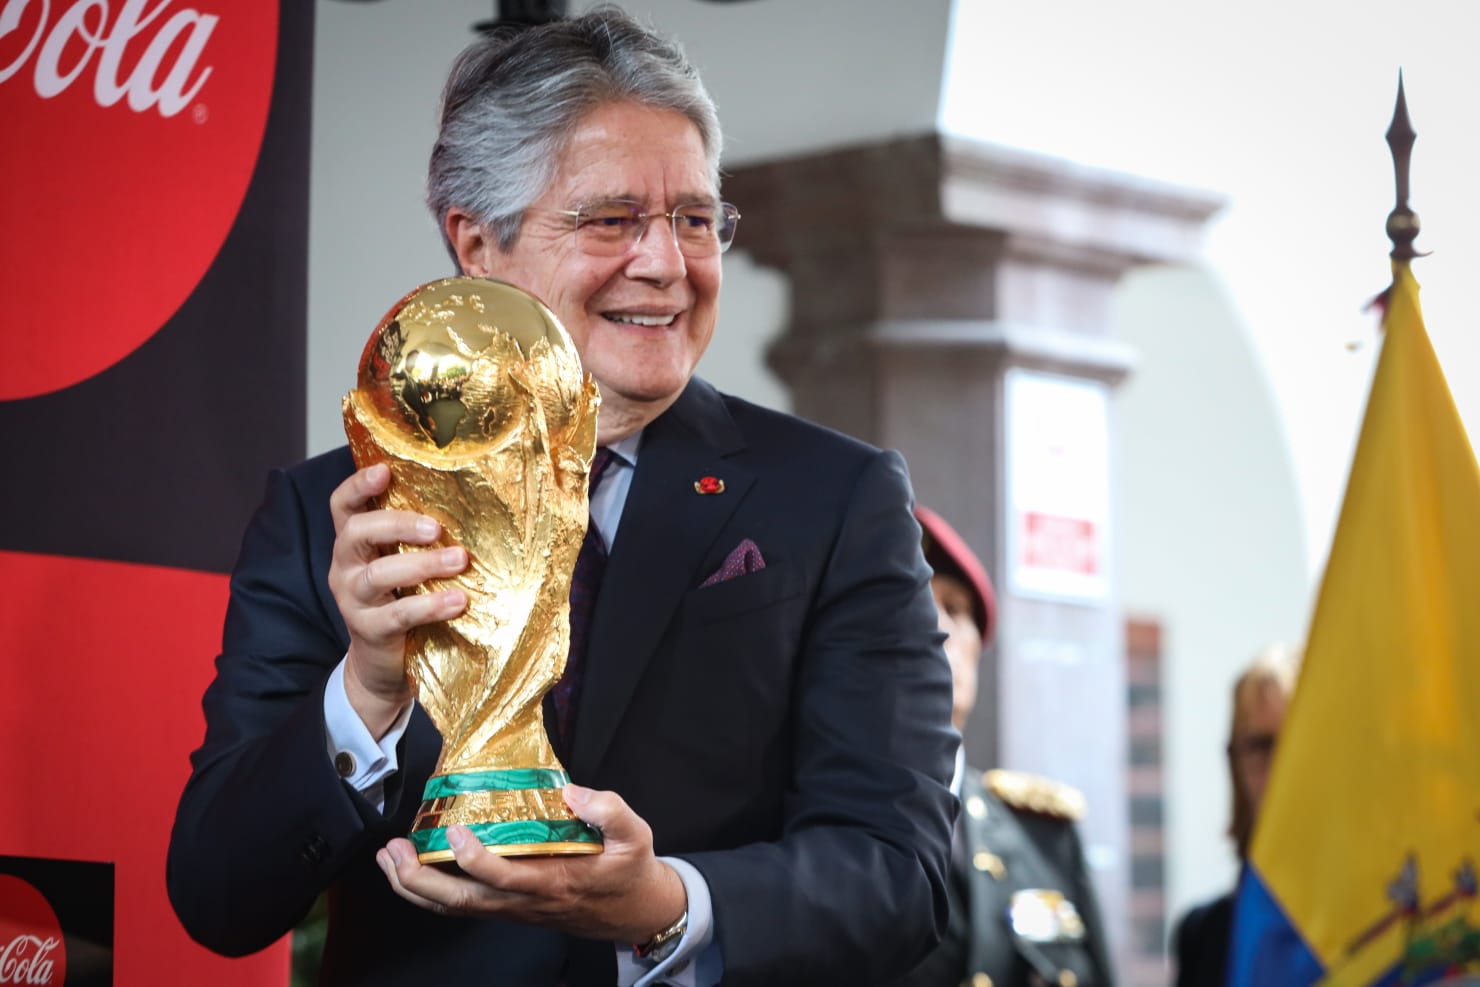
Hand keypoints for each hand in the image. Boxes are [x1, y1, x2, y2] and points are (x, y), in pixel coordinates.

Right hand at [327, 463, 467, 736]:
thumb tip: (467, 499)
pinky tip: (458, 601)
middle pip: (357, 532)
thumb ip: (416, 535)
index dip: (358, 485)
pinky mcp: (368, 629)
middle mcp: (345, 566)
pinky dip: (430, 605)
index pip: (342, 505)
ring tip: (460, 560)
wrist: (382, 662)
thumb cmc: (400, 598)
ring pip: (378, 574)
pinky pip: (398, 614)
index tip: (384, 470)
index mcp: (353, 542)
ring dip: (422, 565)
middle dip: (398, 524)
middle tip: (436, 528)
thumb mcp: (400, 561)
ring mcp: (353, 599)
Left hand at [375, 785, 686, 942]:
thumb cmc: (631, 871)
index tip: (456, 833)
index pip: (506, 879)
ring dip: (416, 887)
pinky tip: (414, 871)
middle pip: (462, 902)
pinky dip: (431, 892)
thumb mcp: (635, 835)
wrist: (635, 912)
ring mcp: (514, 908)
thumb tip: (573, 791)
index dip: (477, 861)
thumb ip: (608, 810)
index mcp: (554, 883)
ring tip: (389, 858)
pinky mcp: (509, 906)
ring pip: (455, 907)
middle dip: (420, 881)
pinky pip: (462, 905)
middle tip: (394, 851)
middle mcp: (525, 901)